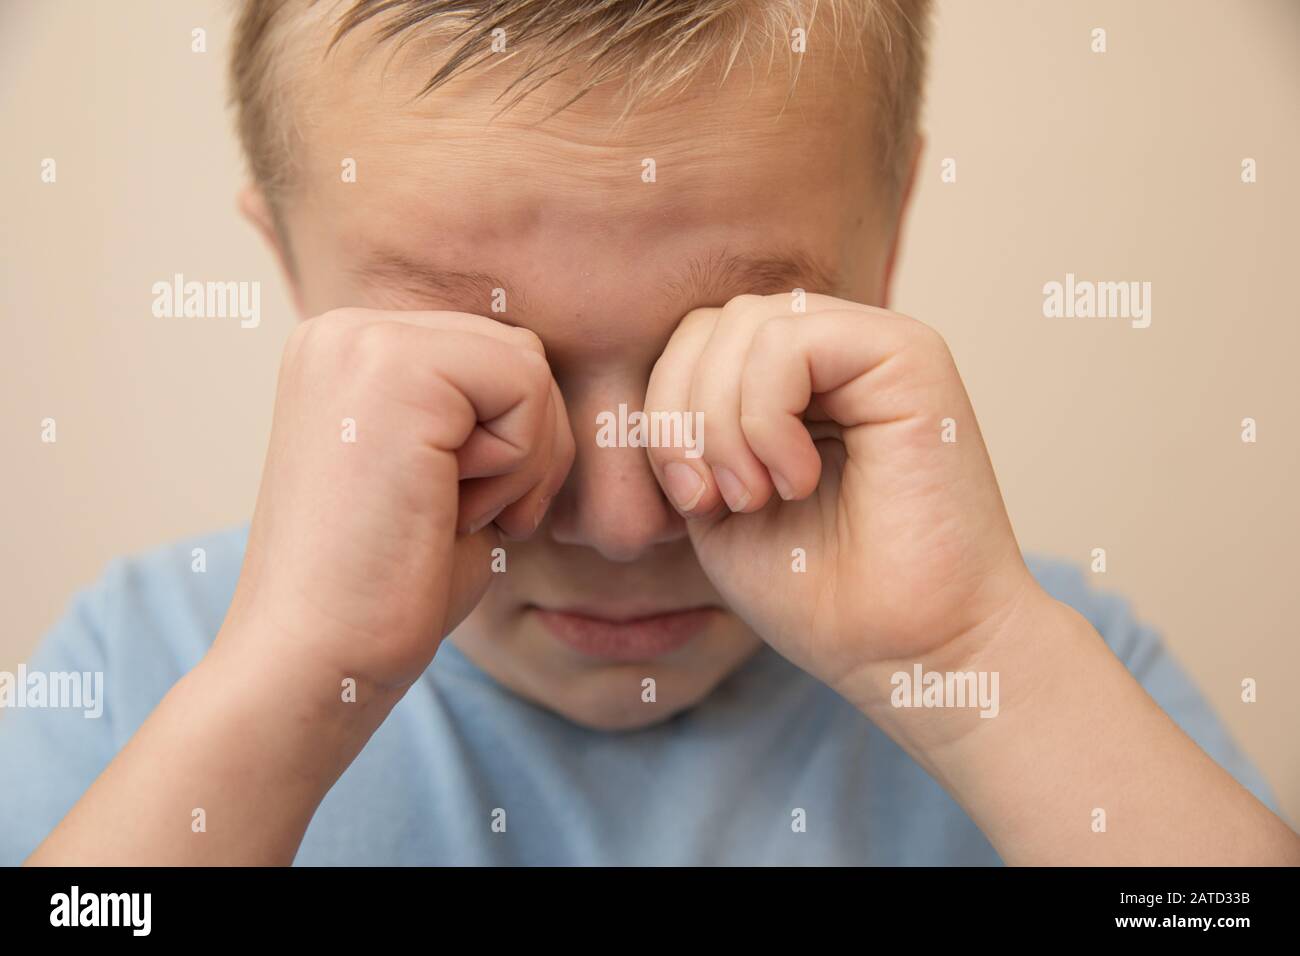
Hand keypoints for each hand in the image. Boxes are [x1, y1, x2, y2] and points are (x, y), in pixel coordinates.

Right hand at [217, 308, 574, 693]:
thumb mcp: (442, 476)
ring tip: (450, 513)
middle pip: (518, 352)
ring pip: (529, 366)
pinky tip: (451, 510)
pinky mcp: (392, 366)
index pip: (493, 356)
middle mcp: (345, 330)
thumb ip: (481, 412)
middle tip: (463, 518)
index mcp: (349, 352)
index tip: (456, 511)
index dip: (512, 444)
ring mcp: (361, 339)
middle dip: (527, 449)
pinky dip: (519, 466)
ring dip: (523, 461)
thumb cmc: (388, 589)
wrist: (314, 660)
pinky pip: (527, 387)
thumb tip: (554, 381)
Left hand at [644, 293, 1040, 696]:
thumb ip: (687, 432)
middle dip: (681, 414)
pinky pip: (790, 340)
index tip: (690, 501)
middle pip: (711, 323)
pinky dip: (765, 416)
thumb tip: (641, 380)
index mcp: (794, 385)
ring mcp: (875, 347)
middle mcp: (836, 354)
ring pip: (745, 322)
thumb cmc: (819, 593)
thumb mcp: (716, 503)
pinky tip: (796, 478)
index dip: (664, 412)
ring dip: (723, 421)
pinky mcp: (910, 355)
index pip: (695, 343)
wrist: (910, 649)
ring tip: (757, 496)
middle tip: (714, 500)